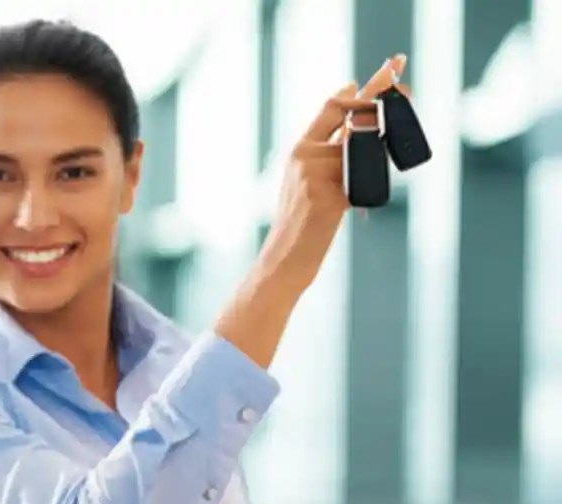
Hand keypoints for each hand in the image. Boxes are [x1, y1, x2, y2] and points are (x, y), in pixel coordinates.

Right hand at [256, 53, 407, 290]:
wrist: (285, 258)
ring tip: (400, 113)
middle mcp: (304, 154)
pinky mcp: (325, 193)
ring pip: (359, 143)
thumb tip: (366, 141)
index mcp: (301, 151)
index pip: (332, 109)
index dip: (358, 89)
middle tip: (399, 65)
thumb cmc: (304, 225)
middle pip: (348, 113)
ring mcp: (313, 172)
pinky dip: (374, 169)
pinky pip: (359, 173)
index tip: (382, 70)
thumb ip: (335, 161)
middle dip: (377, 88)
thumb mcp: (315, 185)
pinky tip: (383, 159)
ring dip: (384, 130)